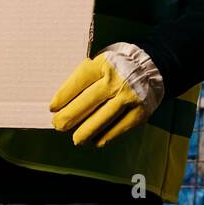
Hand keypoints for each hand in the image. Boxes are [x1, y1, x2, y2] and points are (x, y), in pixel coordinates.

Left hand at [49, 42, 164, 146]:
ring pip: (103, 118)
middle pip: (88, 101)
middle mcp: (117, 79)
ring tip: (76, 138)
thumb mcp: (101, 64)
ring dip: (86, 131)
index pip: (79, 81)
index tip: (53, 108)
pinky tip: (96, 140)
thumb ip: (85, 79)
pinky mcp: (140, 111)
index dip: (63, 96)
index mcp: (104, 64)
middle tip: (59, 125)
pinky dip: (106, 135)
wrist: (150, 69)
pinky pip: (120, 127)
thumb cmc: (117, 69)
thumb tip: (62, 103)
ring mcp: (130, 96)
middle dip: (70, 116)